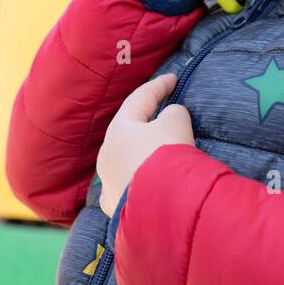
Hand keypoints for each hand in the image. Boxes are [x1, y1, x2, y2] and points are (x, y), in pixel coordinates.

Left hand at [97, 72, 195, 217]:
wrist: (160, 206)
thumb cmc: (166, 156)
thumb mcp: (176, 123)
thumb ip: (173, 113)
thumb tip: (169, 117)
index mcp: (119, 128)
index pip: (140, 98)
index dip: (159, 85)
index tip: (173, 78)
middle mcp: (107, 153)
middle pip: (127, 129)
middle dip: (144, 119)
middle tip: (161, 110)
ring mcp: (107, 181)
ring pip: (123, 158)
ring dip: (138, 150)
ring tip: (153, 147)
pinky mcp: (114, 205)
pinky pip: (124, 184)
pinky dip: (134, 178)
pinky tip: (138, 182)